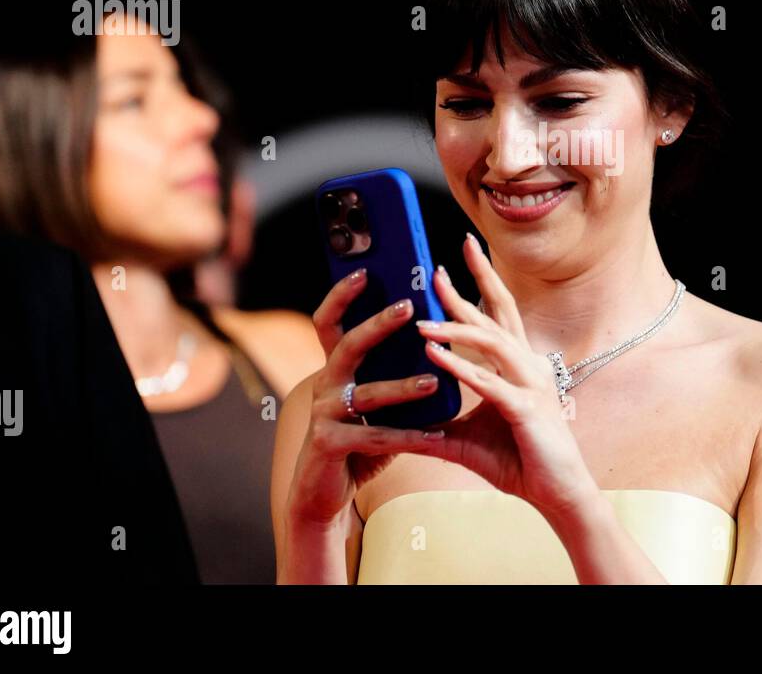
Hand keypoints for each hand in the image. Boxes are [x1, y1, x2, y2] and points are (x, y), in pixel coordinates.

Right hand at [286, 271, 446, 530]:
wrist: (324, 492)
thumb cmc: (358, 438)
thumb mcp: (371, 400)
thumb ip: (390, 370)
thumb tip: (435, 330)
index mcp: (335, 367)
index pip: (328, 320)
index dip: (341, 294)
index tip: (365, 270)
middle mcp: (325, 384)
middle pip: (348, 345)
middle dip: (377, 324)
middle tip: (409, 307)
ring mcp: (324, 414)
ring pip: (367, 394)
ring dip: (403, 387)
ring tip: (434, 381)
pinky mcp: (330, 445)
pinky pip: (375, 437)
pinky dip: (409, 437)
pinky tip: (437, 436)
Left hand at [409, 233, 599, 520]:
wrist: (556, 493)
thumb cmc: (519, 460)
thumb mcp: (467, 437)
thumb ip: (437, 424)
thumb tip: (397, 424)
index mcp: (519, 364)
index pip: (499, 313)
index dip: (478, 284)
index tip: (450, 263)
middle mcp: (528, 365)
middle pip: (499, 313)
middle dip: (471, 284)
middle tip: (437, 265)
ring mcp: (530, 384)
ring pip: (493, 342)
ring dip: (456, 327)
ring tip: (422, 321)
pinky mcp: (526, 410)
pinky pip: (489, 382)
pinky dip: (460, 366)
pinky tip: (434, 354)